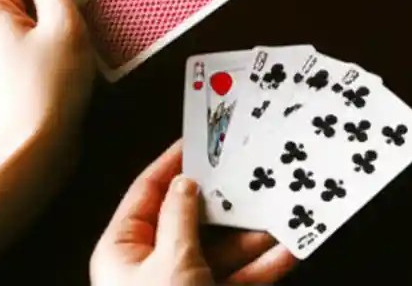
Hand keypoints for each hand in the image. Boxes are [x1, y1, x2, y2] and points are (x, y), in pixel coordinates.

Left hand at [90, 141, 296, 285]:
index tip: (200, 138)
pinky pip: (239, 278)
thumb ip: (182, 215)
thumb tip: (186, 184)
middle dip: (227, 201)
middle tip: (253, 171)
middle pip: (192, 219)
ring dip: (253, 234)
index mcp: (123, 248)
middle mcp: (151, 265)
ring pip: (222, 250)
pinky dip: (263, 266)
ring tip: (283, 211)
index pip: (147, 192)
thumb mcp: (171, 259)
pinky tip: (288, 249)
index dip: (173, 163)